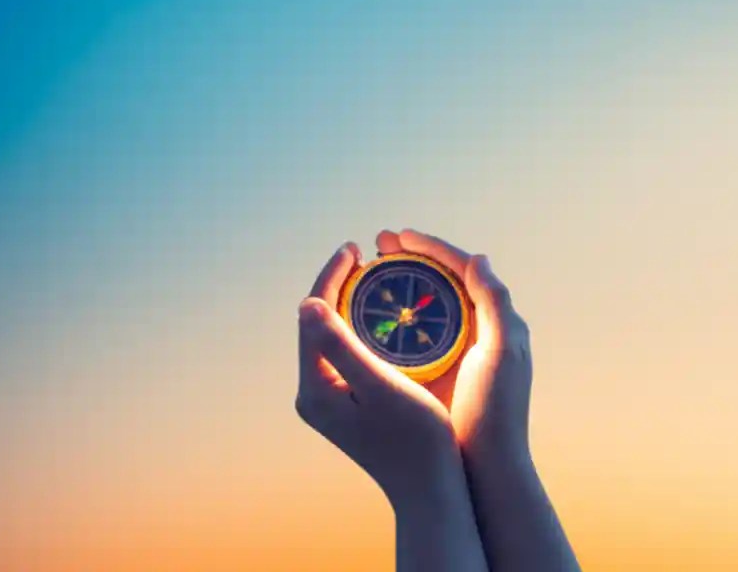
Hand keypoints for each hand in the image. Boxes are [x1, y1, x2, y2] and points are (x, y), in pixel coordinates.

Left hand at [296, 242, 462, 504]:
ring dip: (349, 302)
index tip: (354, 249)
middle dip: (337, 284)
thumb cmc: (414, 439)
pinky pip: (347, 350)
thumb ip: (341, 345)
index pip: (312, 316)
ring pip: (333, 335)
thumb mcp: (379, 386)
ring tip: (372, 275)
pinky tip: (383, 315)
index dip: (330, 277)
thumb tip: (307, 303)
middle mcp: (315, 393)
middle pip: (318, 323)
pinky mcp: (349, 403)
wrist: (431, 488)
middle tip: (364, 255)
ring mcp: (331, 400)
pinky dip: (361, 325)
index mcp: (315, 388)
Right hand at [375, 229, 532, 464]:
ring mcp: (458, 352)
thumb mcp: (501, 352)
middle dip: (410, 258)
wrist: (488, 465)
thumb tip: (479, 258)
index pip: (464, 269)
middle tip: (377, 245)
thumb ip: (495, 303)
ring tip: (369, 270)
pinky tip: (369, 316)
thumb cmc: (497, 410)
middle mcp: (479, 331)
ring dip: (399, 285)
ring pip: (425, 305)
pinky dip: (394, 319)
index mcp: (498, 320)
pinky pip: (415, 334)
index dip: (431, 248)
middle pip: (442, 281)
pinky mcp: (440, 373)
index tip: (398, 236)